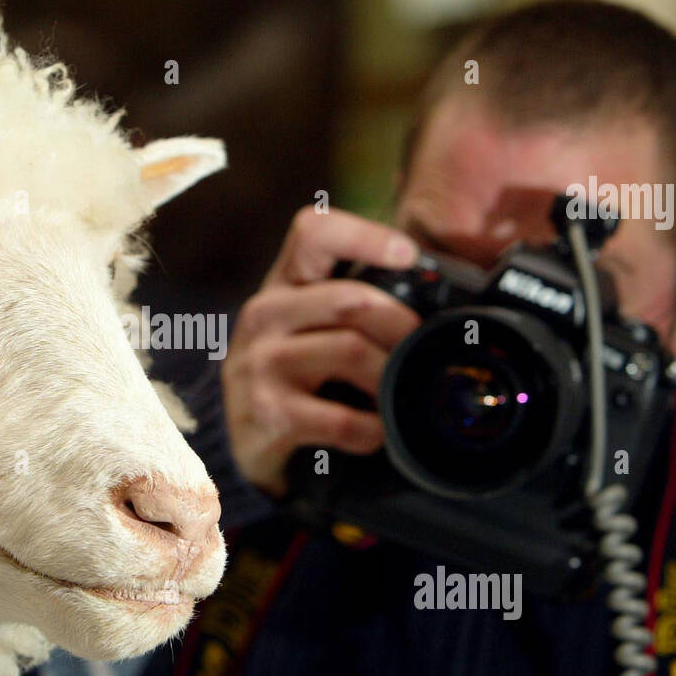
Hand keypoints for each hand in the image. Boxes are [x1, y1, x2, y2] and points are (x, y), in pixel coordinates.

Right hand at [222, 206, 422, 497]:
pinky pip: (342, 419)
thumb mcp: (310, 328)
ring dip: (390, 376)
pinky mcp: (266, 414)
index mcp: (282, 285)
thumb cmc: (293, 376)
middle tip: (420, 346)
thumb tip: (438, 299)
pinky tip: (376, 432)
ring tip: (400, 392)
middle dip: (401, 324)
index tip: (409, 256)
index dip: (365, 236)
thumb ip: (353, 305)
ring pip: (351, 351)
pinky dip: (373, 429)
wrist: (237, 442)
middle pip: (351, 299)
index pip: (314, 233)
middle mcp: (264, 315)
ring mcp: (260, 364)